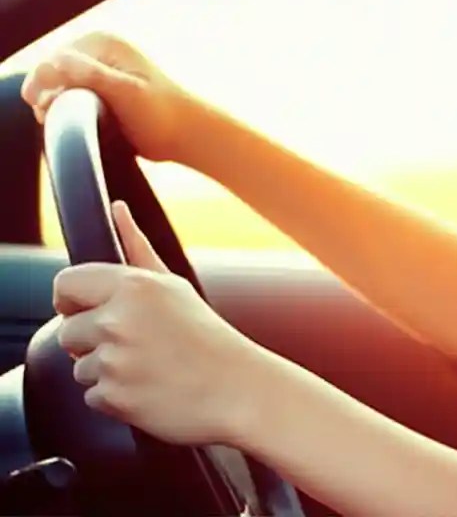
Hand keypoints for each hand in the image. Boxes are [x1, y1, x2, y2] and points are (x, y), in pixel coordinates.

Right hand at [20, 32, 196, 162]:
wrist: (186, 134)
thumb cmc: (161, 114)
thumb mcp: (125, 92)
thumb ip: (90, 76)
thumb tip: (53, 61)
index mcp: (103, 42)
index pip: (53, 58)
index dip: (41, 82)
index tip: (41, 107)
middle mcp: (99, 51)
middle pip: (53, 73)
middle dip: (47, 94)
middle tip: (48, 118)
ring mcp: (99, 70)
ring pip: (60, 87)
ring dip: (55, 104)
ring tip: (57, 122)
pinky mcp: (102, 89)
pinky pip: (72, 98)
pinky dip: (67, 111)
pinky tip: (70, 124)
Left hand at [52, 201, 269, 445]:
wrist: (239, 390)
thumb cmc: (208, 338)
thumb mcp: (174, 287)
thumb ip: (137, 247)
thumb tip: (116, 208)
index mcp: (134, 287)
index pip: (66, 285)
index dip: (75, 302)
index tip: (95, 312)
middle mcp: (119, 320)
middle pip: (66, 331)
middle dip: (93, 342)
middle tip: (139, 346)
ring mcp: (115, 361)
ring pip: (79, 367)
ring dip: (107, 372)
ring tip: (150, 369)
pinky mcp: (114, 397)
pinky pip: (92, 396)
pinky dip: (116, 399)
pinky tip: (149, 390)